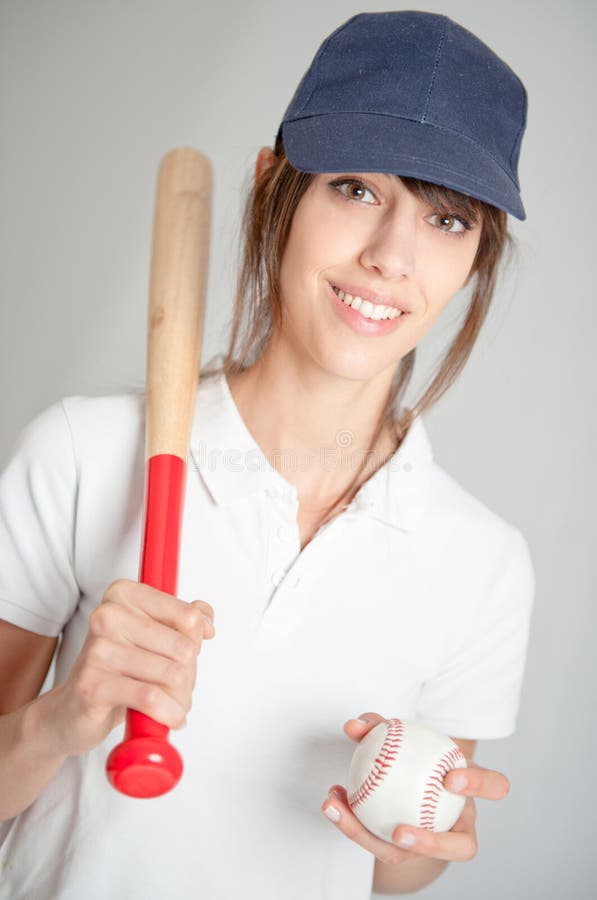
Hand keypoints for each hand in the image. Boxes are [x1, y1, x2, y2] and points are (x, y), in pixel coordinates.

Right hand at [46, 579, 214, 756]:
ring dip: (180, 699)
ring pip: (171, 675)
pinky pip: (150, 697)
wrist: (72, 710)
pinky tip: (166, 718)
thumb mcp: (154, 637)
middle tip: (176, 688)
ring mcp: (98, 649)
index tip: (189, 653)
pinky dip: (167, 713)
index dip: (196, 643)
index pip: (188, 616)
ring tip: (171, 705)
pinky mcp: (93, 683)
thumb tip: (206, 623)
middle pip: (184, 648)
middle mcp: (108, 615)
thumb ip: (185, 620)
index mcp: (124, 594)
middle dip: (188, 676)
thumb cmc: (118, 670)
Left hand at [321, 712, 508, 865]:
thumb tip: (354, 724)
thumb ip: (381, 726)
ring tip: (346, 813)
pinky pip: (379, 845)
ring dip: (376, 841)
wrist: (412, 785)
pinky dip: (353, 822)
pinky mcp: (406, 855)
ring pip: (413, 859)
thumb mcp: (404, 737)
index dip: (479, 786)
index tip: (449, 777)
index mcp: (471, 790)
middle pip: (464, 847)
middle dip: (434, 845)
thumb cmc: (414, 756)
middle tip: (399, 831)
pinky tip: (333, 800)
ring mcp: (436, 846)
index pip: (493, 786)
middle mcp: (460, 824)